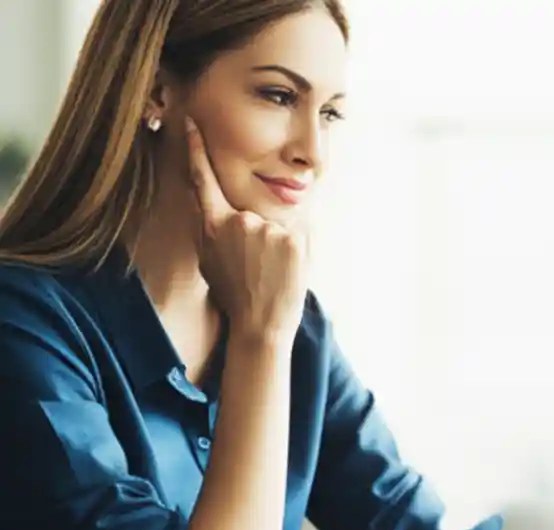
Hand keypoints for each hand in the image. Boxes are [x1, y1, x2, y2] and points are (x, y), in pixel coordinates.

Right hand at [185, 117, 309, 343]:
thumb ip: (214, 226)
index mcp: (214, 225)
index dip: (197, 150)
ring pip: (278, 224)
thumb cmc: (235, 293)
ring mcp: (268, 229)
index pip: (203, 180)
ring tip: (271, 273)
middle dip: (258, 236)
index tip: (193, 121)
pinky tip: (286, 272)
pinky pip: (300, 232)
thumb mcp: (210, 258)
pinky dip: (298, 249)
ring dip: (278, 245)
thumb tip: (216, 204)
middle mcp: (239, 222)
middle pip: (253, 211)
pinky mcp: (295, 239)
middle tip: (257, 268)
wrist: (260, 324)